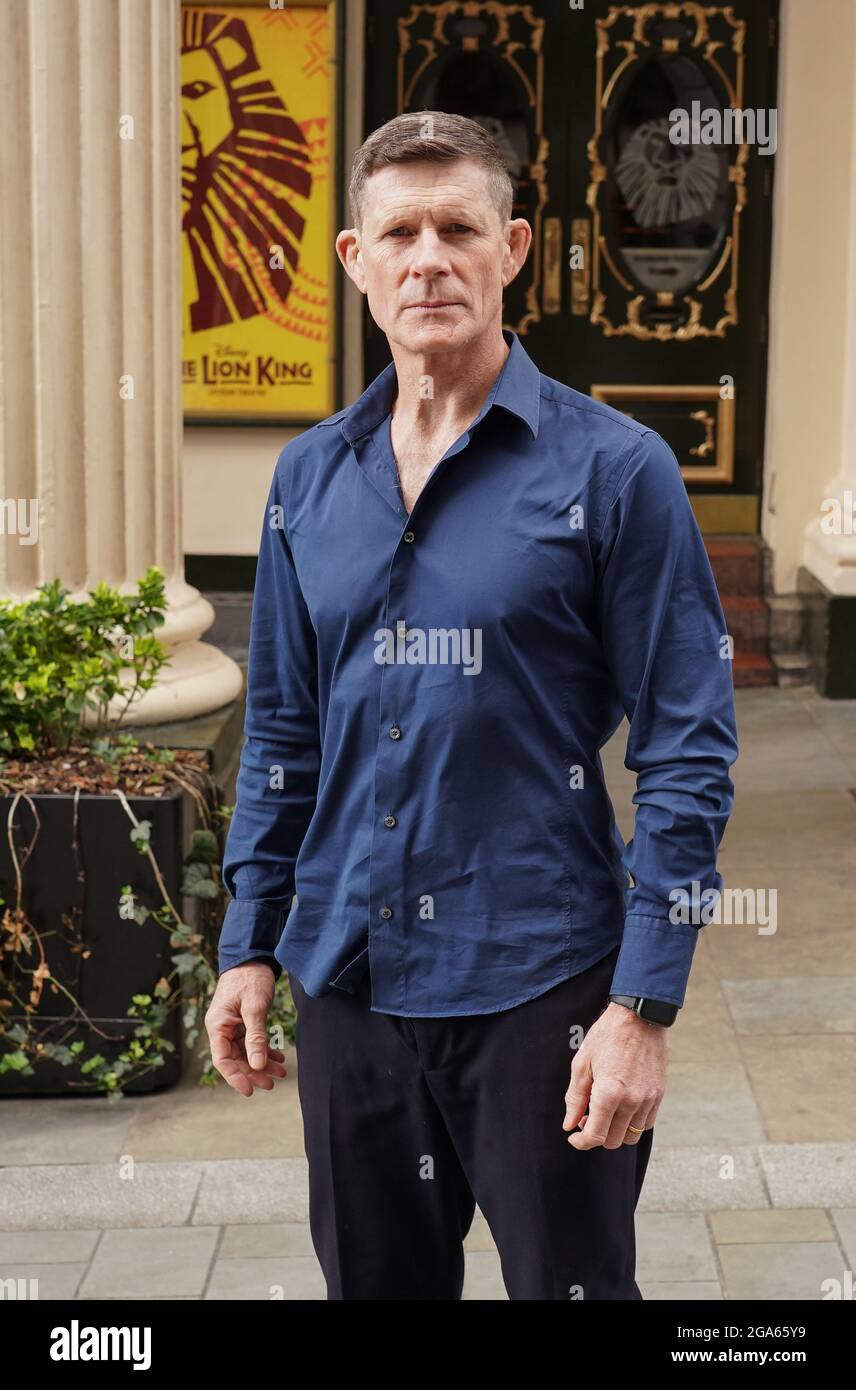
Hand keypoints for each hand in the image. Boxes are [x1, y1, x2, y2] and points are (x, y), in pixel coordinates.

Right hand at [205, 962, 287, 1097]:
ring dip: (262, 1063)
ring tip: (281, 1071)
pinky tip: (278, 1057)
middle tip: (273, 1082)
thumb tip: (256, 1066)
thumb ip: (255, 1037)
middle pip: (235, 1059)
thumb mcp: (254, 1008)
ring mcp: (232, 1026)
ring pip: (245, 1052)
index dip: (235, 1078)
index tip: (251, 1090)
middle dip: (254, 1072)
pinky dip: (265, 1050)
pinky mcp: (243, 1021)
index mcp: (218, 1026)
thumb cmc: (250, 979)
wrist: (253, 957)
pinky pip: (251, 1042)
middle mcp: (222, 1028)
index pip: (222, 1060)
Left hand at [562, 1002, 668, 1148]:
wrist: (640, 1017)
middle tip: (587, 1117)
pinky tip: (622, 1105)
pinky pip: (646, 1123)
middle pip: (614, 1141)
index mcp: (608, 1093)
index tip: (574, 1137)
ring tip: (605, 1111)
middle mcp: (631, 1101)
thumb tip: (570, 1124)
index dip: (581, 1142)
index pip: (595, 1136)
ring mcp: (648, 1099)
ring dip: (616, 1130)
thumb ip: (575, 1098)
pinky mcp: (659, 1094)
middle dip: (597, 1135)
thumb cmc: (607, 1036)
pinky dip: (632, 1123)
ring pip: (631, 1136)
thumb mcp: (582, 1063)